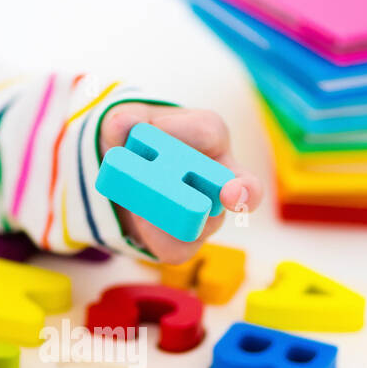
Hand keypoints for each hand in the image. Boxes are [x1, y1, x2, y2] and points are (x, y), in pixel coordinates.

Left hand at [99, 103, 262, 264]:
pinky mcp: (188, 241)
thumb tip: (122, 122)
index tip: (155, 129)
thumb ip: (124, 119)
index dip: (185, 131)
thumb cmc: (138, 142)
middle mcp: (219, 176)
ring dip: (176, 217)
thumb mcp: (125, 125)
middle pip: (244, 185)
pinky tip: (141, 225)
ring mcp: (209, 213)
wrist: (123, 181)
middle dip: (243, 191)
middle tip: (231, 194)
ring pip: (207, 224)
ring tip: (142, 208)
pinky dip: (158, 239)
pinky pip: (180, 248)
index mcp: (208, 137)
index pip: (209, 131)